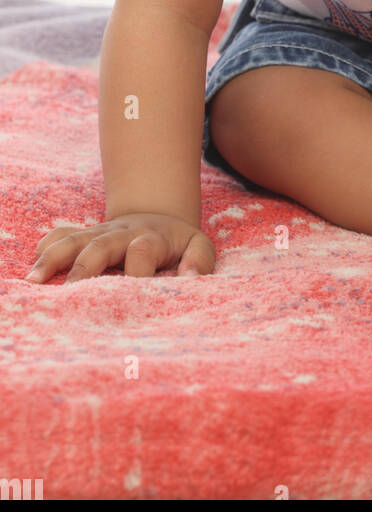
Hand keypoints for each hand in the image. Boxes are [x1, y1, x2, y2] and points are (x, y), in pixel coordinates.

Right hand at [25, 214, 214, 283]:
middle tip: (72, 292)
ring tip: (34, 281)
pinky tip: (32, 272)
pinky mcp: (85, 236)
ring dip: (53, 258)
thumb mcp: (198, 245)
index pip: (142, 250)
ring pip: (74, 240)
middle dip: (86, 266)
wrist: (158, 216)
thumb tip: (189, 280)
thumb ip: (199, 261)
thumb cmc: (178, 243)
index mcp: (152, 237)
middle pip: (101, 244)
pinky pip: (60, 236)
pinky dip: (45, 249)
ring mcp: (100, 233)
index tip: (133, 295)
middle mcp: (122, 233)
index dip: (137, 271)